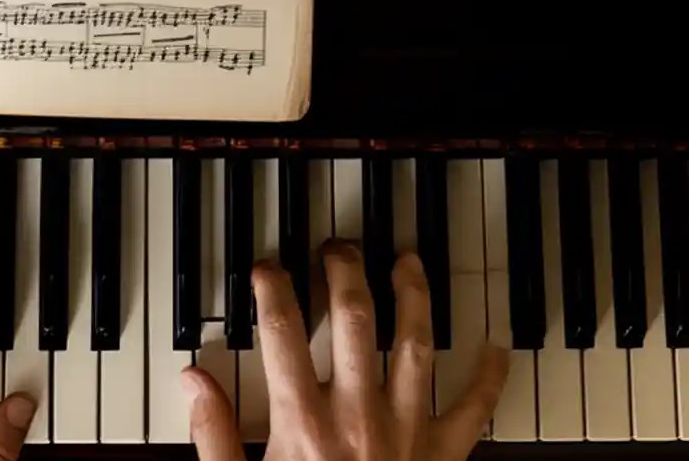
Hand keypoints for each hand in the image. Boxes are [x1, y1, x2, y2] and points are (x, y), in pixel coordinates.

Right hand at [184, 242, 509, 460]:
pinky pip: (473, 410)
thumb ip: (215, 436)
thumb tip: (193, 382)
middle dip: (346, 273)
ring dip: (414, 297)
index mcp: (304, 424)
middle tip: (338, 249)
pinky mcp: (443, 456)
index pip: (283, 334)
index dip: (274, 290)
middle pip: (356, 321)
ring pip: (416, 345)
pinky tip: (495, 347)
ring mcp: (406, 432)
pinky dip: (487, 377)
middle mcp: (358, 416)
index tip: (269, 269)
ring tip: (408, 263)